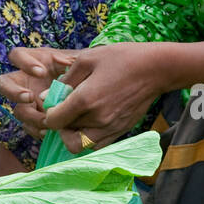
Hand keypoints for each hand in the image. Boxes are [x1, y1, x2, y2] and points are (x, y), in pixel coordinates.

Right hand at [0, 47, 78, 137]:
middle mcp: (26, 81)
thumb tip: (65, 64)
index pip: (16, 55)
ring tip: (47, 120)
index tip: (41, 72)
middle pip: (3, 83)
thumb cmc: (84, 70)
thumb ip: (72, 61)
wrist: (93, 91)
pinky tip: (49, 131)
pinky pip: (28, 126)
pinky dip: (37, 130)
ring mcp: (29, 101)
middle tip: (31, 97)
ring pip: (17, 110)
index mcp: (34, 61)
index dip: (24, 63)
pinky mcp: (36, 118)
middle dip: (14, 92)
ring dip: (30, 116)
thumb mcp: (79, 62)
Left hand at [41, 43, 165, 153]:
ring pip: (81, 145)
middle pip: (66, 135)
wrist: (156, 69)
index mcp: (85, 100)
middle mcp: (97, 119)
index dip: (49, 113)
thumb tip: (47, 98)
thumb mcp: (88, 59)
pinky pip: (98, 145)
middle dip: (61, 125)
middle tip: (66, 111)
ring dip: (75, 134)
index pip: (54, 121)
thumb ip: (65, 80)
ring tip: (80, 117)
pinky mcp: (121, 131)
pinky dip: (90, 138)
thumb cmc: (122, 58)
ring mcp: (110, 128)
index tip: (55, 103)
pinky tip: (94, 120)